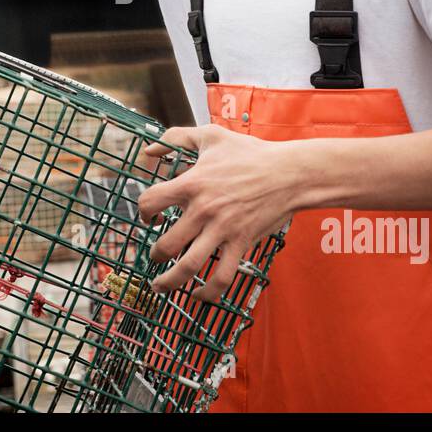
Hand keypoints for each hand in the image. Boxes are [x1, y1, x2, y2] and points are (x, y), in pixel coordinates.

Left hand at [138, 124, 310, 301]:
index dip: (143, 213)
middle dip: (154, 256)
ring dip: (169, 282)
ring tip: (161, 286)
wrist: (289, 173)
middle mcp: (203, 210)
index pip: (150, 202)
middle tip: (154, 257)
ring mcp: (223, 230)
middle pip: (165, 244)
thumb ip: (175, 138)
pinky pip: (222, 277)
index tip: (148, 219)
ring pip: (188, 267)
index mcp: (192, 183)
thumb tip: (148, 150)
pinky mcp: (241, 243)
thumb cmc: (250, 153)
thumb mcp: (210, 135)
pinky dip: (208, 293)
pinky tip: (199, 295)